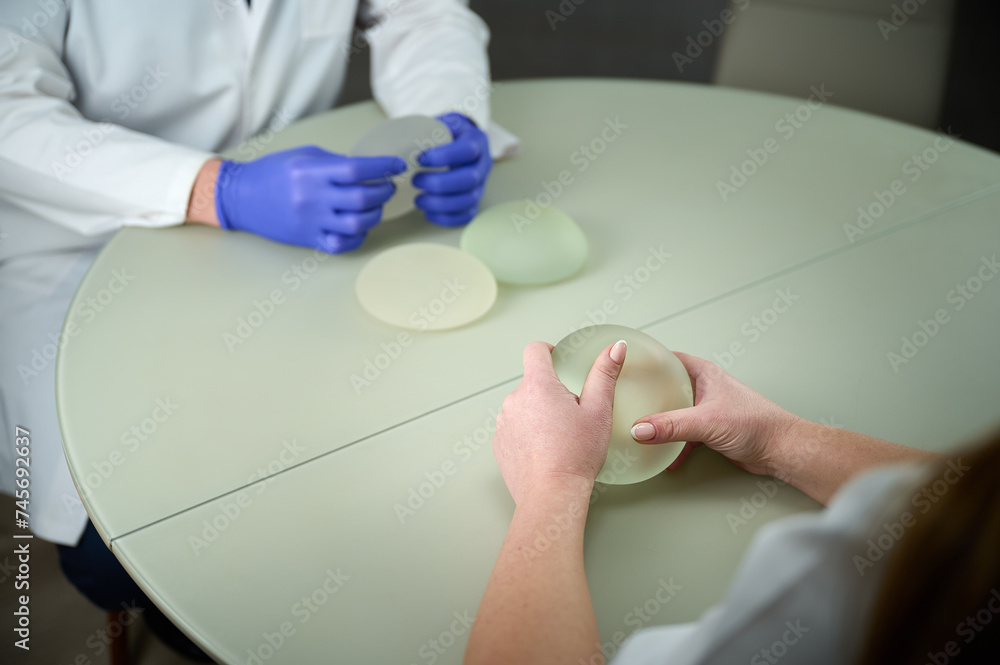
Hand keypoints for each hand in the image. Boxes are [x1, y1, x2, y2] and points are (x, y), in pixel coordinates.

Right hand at [215, 146, 405, 252]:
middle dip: (384, 191)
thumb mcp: (304, 155)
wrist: (241, 197)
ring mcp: (311, 221)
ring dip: (375, 214)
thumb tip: (369, 168)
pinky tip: (359, 226)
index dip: (383, 166)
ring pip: (358, 223)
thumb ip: (336, 162)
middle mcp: (313, 197)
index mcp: (311, 171)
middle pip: (362, 198)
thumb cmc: (273, 172)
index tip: (398, 165)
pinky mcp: (309, 239)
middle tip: (388, 186)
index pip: (357, 169)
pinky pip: (343, 244)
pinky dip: (358, 237)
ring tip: (375, 205)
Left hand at [413, 112, 490, 226]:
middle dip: (439, 183)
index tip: (420, 159)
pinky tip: (428, 212)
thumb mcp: (438, 123)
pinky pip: (467, 215)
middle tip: (416, 180)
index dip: (444, 157)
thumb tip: (402, 143)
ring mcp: (482, 184)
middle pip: (469, 179)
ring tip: (418, 199)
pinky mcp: (475, 201)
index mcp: (477, 140)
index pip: (467, 150)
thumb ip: (427, 130)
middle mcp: (484, 163)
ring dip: (440, 203)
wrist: (457, 141)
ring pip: (468, 199)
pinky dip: (446, 217)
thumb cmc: (443, 133)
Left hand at [493, 340, 626, 502]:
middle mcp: (515, 400)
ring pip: (523, 407)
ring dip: (538, 414)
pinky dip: (527, 433)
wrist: (551, 494)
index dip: (548, 351)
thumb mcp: (599, 411)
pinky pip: (514, 428)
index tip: (558, 359)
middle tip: (572, 415)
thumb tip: (615, 348)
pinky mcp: (499, 444)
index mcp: (538, 386)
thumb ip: (605, 374)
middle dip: (551, 392)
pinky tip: (545, 450)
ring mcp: (503, 422)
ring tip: (559, 437)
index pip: (535, 350)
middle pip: (532, 383)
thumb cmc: (575, 456)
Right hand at [630, 352, 799, 475]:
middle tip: (626, 399)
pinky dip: (672, 443)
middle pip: (667, 386)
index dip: (646, 360)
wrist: (780, 449)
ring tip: (639, 427)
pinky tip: (664, 454)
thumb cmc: (758, 423)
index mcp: (703, 373)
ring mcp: (706, 409)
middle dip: (647, 395)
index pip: (667, 358)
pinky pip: (682, 433)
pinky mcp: (709, 430)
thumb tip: (641, 429)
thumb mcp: (707, 422)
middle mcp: (704, 388)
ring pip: (673, 411)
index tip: (625, 365)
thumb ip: (672, 426)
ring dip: (659, 422)